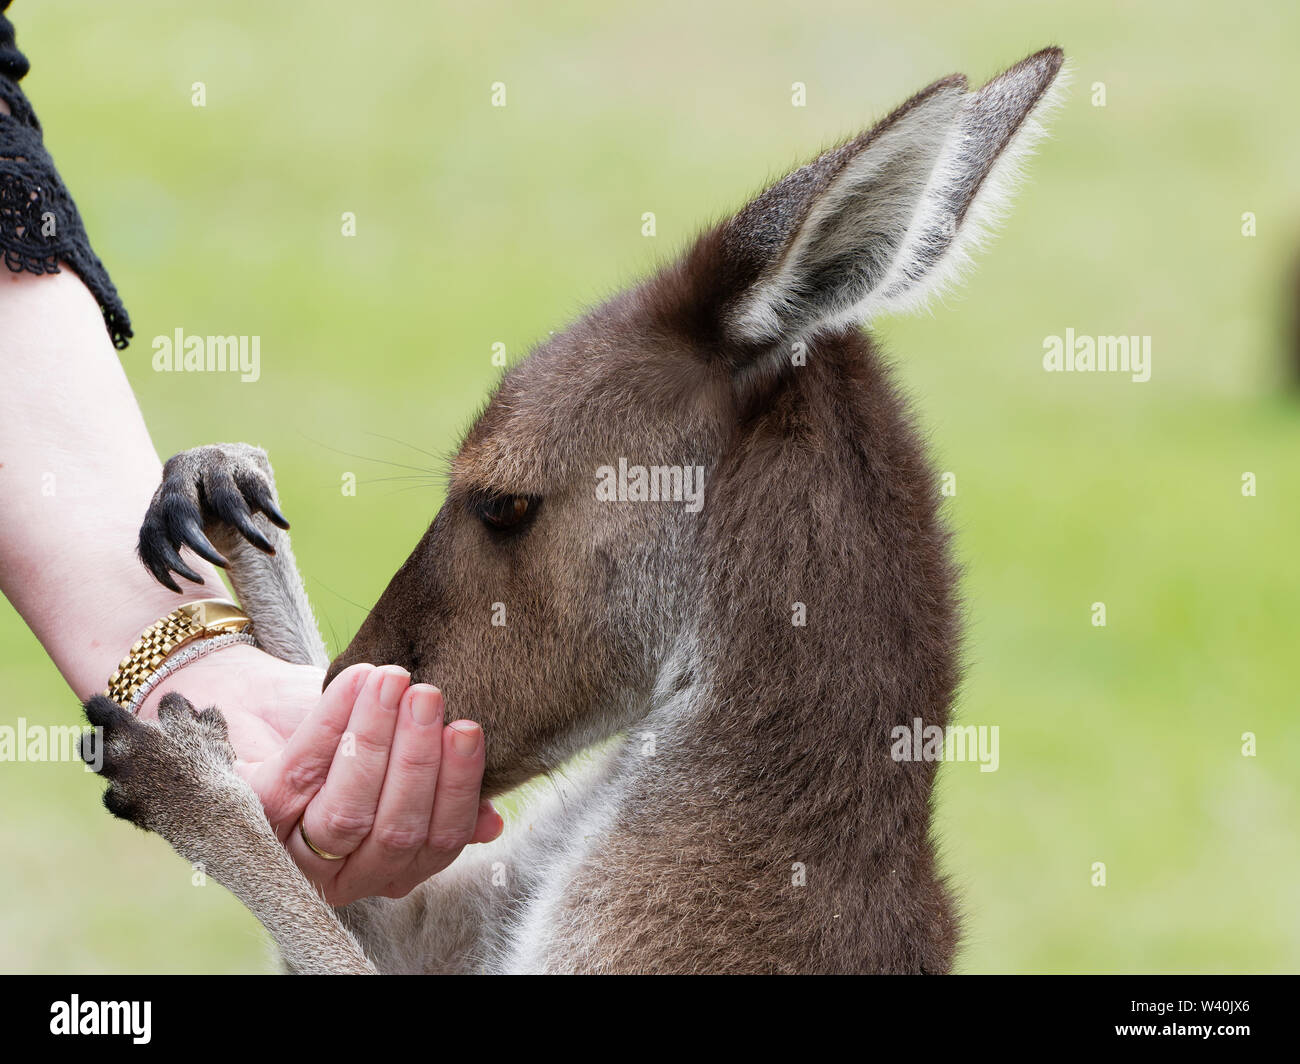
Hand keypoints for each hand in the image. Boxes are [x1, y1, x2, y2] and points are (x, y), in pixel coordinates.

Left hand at [138, 644, 501, 903]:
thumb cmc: (339, 735)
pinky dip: (335, 720)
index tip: (468, 730)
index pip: (438, 844)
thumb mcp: (399, 764)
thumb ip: (439, 794)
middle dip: (419, 760)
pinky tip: (357, 680)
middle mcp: (342, 876)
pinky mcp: (251, 816)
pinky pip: (302, 771)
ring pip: (348, 812)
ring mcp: (292, 853)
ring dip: (377, 740)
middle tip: (429, 696)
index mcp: (389, 868)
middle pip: (396, 833)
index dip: (457, 789)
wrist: (254, 705)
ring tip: (395, 681)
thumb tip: (492, 821)